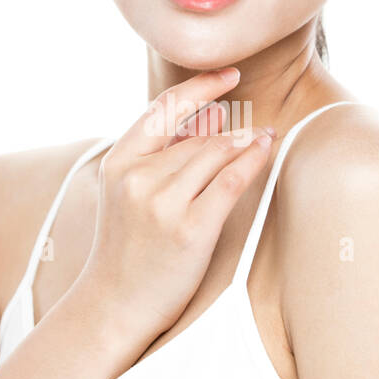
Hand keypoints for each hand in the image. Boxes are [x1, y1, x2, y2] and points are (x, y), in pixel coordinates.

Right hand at [76, 67, 274, 354]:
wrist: (114, 305)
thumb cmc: (127, 248)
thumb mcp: (130, 193)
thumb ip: (164, 153)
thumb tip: (214, 113)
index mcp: (118, 162)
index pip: (164, 108)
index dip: (201, 86)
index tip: (230, 74)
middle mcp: (138, 177)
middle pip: (197, 137)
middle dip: (228, 129)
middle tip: (253, 125)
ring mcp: (163, 203)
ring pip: (216, 154)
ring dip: (245, 140)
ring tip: (264, 135)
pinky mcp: (191, 229)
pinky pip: (231, 180)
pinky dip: (253, 158)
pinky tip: (265, 147)